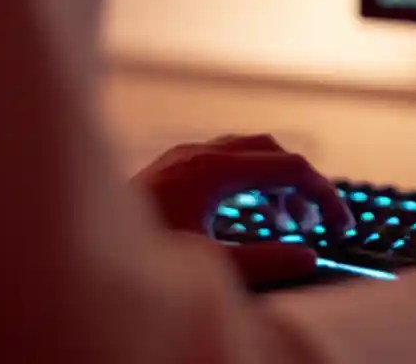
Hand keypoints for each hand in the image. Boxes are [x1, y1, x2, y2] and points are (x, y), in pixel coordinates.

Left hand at [135, 134, 353, 284]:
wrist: (74, 255)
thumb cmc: (138, 257)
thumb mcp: (208, 265)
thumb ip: (263, 261)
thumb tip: (308, 257)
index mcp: (213, 169)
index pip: (289, 168)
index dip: (323, 194)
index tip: (341, 225)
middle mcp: (197, 154)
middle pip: (269, 150)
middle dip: (299, 183)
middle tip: (315, 222)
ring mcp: (179, 157)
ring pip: (244, 154)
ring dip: (272, 183)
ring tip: (285, 224)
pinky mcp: (167, 169)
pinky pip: (222, 162)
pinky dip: (246, 183)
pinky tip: (245, 215)